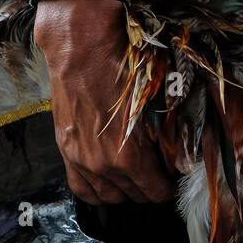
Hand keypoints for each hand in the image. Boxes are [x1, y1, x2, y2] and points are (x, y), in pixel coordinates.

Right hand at [33, 0, 175, 203]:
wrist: (80, 45)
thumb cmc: (122, 66)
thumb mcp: (155, 102)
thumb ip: (166, 138)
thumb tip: (177, 158)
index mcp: (129, 157)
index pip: (155, 192)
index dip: (167, 189)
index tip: (171, 182)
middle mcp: (103, 166)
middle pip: (133, 196)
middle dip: (148, 189)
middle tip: (155, 176)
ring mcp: (81, 160)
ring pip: (108, 197)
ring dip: (124, 192)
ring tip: (133, 179)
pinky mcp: (66, 150)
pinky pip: (80, 188)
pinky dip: (96, 191)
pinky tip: (106, 183)